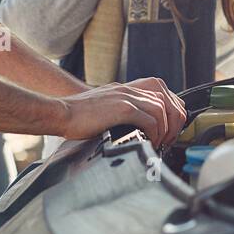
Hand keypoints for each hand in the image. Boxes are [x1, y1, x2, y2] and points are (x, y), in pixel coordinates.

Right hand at [57, 77, 186, 147]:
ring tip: (159, 143)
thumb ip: (119, 113)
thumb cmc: (78, 117)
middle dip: (172, 123)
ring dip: (165, 130)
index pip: (161, 96)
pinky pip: (150, 120)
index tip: (168, 132)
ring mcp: (126, 97)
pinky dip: (155, 133)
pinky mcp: (122, 108)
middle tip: (168, 140)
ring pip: (161, 111)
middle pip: (166, 102)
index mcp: (126, 90)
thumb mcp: (104, 108)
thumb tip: (133, 130)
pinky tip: (149, 141)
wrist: (61, 113)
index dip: (170, 115)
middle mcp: (129, 91)